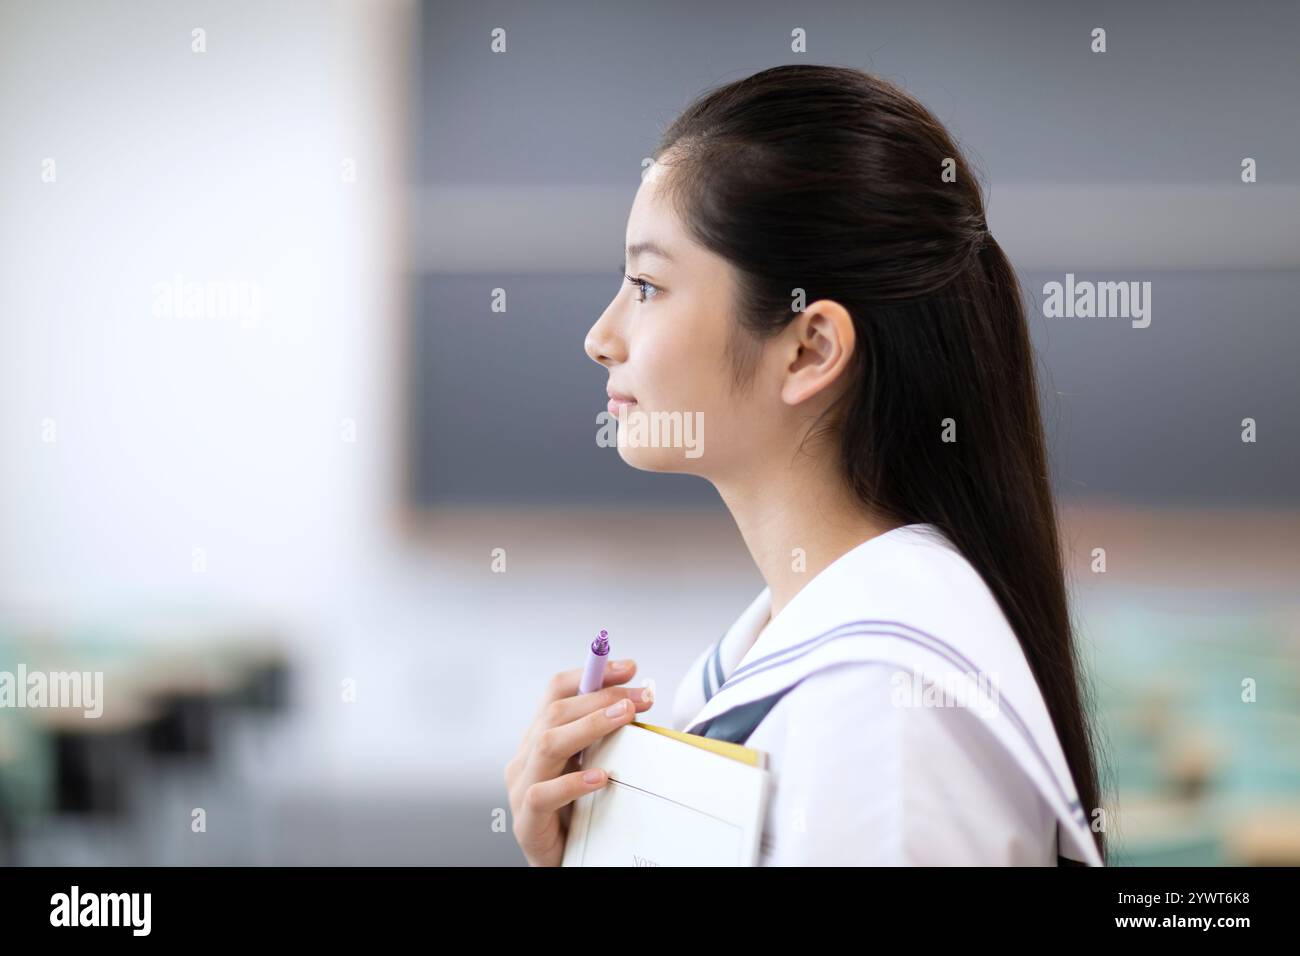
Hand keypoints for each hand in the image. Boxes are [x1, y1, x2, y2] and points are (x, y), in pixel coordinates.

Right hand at [505, 658, 654, 865]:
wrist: (560, 860)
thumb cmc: (577, 810)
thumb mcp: (589, 764)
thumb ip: (602, 737)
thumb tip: (636, 702)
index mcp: (538, 738)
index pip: (556, 692)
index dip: (590, 674)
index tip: (628, 667)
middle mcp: (525, 757)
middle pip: (555, 712)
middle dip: (602, 697)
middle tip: (642, 695)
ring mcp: (521, 788)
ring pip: (547, 744)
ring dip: (590, 725)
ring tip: (624, 717)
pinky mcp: (527, 821)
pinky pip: (544, 795)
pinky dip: (573, 783)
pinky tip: (601, 777)